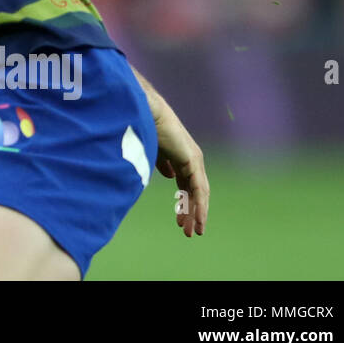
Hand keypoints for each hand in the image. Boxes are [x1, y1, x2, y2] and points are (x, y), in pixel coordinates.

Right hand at [155, 104, 209, 237]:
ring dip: (196, 213)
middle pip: (195, 192)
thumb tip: (169, 175)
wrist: (144, 111)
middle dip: (191, 212)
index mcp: (182, 157)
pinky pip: (198, 188)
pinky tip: (197, 218)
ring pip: (199, 193)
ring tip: (192, 231)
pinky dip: (198, 205)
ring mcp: (194, 160)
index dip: (185, 203)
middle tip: (189, 231)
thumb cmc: (144, 126)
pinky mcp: (192, 160)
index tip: (180, 221)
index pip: (187, 186)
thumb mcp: (153, 150)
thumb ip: (162, 162)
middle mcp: (192, 159)